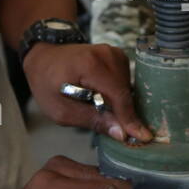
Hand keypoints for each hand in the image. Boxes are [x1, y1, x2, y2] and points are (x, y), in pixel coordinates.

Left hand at [23, 42, 152, 143]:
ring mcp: (113, 52)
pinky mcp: (117, 55)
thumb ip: (92, 121)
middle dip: (122, 112)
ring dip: (118, 102)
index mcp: (90, 66)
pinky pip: (125, 80)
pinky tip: (102, 96)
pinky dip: (117, 92)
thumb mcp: (61, 110)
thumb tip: (122, 133)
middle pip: (125, 92)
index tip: (143, 136)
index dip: (130, 118)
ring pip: (127, 87)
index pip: (118, 95)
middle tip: (110, 125)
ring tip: (96, 104)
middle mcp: (106, 54)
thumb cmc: (47, 84)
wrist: (44, 57)